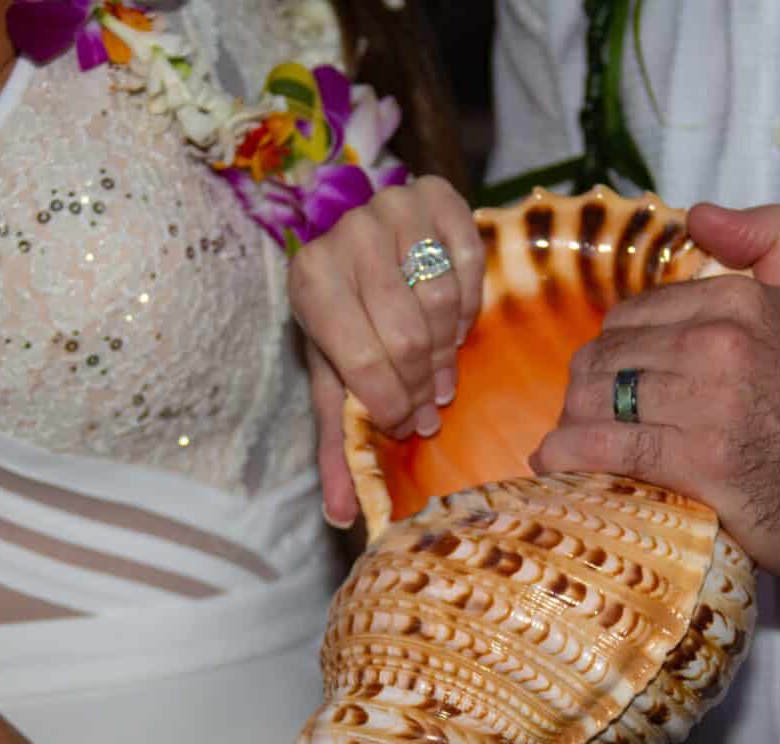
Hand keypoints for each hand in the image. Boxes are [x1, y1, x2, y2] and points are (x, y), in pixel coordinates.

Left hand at [289, 177, 485, 527]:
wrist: (360, 243)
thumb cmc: (346, 322)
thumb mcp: (333, 379)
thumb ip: (337, 443)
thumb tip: (342, 515)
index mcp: (309, 280)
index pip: (361, 361)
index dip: (392, 404)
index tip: (407, 424)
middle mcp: (345, 234)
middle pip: (407, 336)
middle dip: (423, 383)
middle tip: (430, 405)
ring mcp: (391, 206)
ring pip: (442, 302)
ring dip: (448, 349)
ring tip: (441, 370)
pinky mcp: (437, 192)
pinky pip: (470, 262)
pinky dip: (469, 302)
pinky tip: (454, 320)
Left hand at [531, 203, 779, 583]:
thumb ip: (766, 238)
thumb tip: (697, 214)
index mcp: (737, 300)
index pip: (629, 315)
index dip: (615, 350)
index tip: (619, 381)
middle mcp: (721, 342)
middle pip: (604, 357)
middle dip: (586, 389)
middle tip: (591, 418)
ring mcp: (707, 402)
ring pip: (595, 398)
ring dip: (573, 423)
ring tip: (577, 442)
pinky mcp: (696, 460)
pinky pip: (606, 446)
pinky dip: (570, 453)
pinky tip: (556, 462)